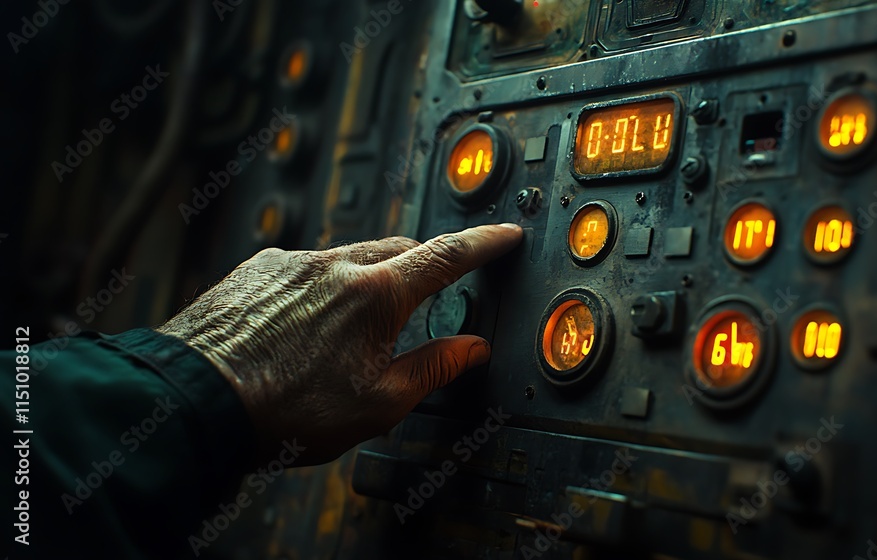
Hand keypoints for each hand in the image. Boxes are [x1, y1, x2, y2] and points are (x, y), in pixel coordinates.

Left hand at [156, 224, 522, 466]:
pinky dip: (322, 284)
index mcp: (376, 295)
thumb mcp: (378, 404)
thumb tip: (472, 350)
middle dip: (423, 264)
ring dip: (367, 280)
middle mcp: (335, 264)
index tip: (505, 235)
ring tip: (352, 330)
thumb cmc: (284, 411)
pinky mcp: (257, 268)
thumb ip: (434, 368)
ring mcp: (292, 262)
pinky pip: (306, 264)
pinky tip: (305, 325)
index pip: (447, 255)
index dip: (484, 243)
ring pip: (350, 256)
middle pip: (400, 248)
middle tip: (431, 294)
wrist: (194, 402)